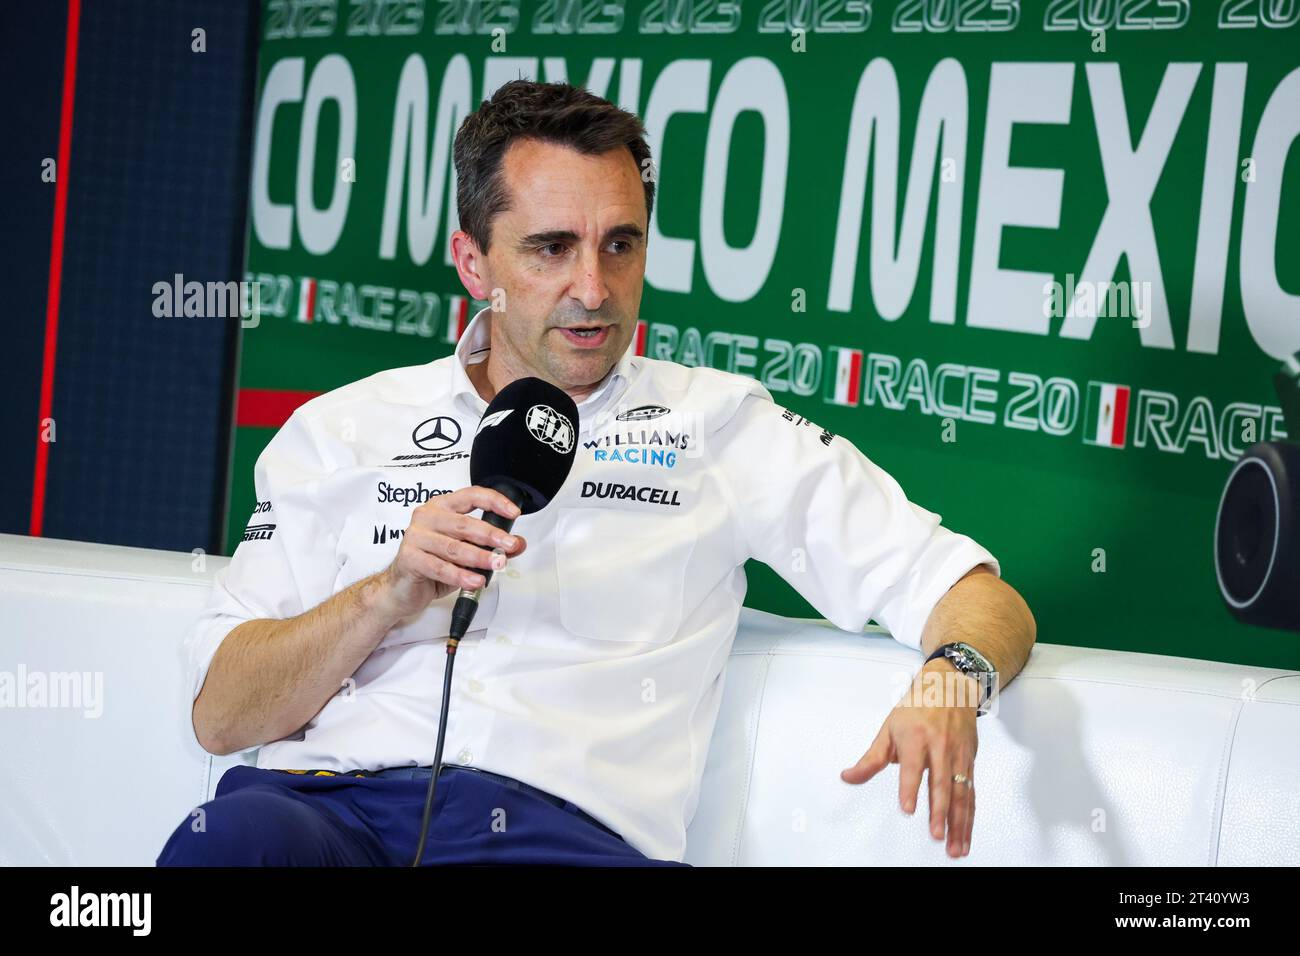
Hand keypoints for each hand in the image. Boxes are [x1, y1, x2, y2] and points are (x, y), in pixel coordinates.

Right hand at [375, 485, 527, 618]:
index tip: (513, 513)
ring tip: (496, 564)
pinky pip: (439, 567)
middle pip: (464, 523)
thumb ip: (491, 546)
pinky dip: (460, 575)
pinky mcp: (409, 558)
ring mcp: (415, 537)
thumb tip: (517, 544)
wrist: (402, 588)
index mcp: (442, 507)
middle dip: (491, 535)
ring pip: (453, 547)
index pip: (471, 495)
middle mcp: (427, 517)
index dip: (494, 502)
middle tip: (508, 545)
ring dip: (479, 556)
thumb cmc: (433, 564)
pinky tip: (475, 580)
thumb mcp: (466, 553)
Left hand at [840, 659, 979, 857]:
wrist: (951, 687)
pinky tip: (965, 835)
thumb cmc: (916, 708)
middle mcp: (941, 747)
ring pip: (961, 794)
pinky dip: (969, 816)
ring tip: (954, 847)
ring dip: (959, 823)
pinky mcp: (970, 763)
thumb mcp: (888, 729)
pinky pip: (971, 794)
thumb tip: (848, 777)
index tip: (907, 809)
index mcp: (916, 737)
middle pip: (941, 783)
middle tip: (935, 835)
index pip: (912, 766)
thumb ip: (870, 759)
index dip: (910, 788)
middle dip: (939, 812)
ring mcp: (958, 756)